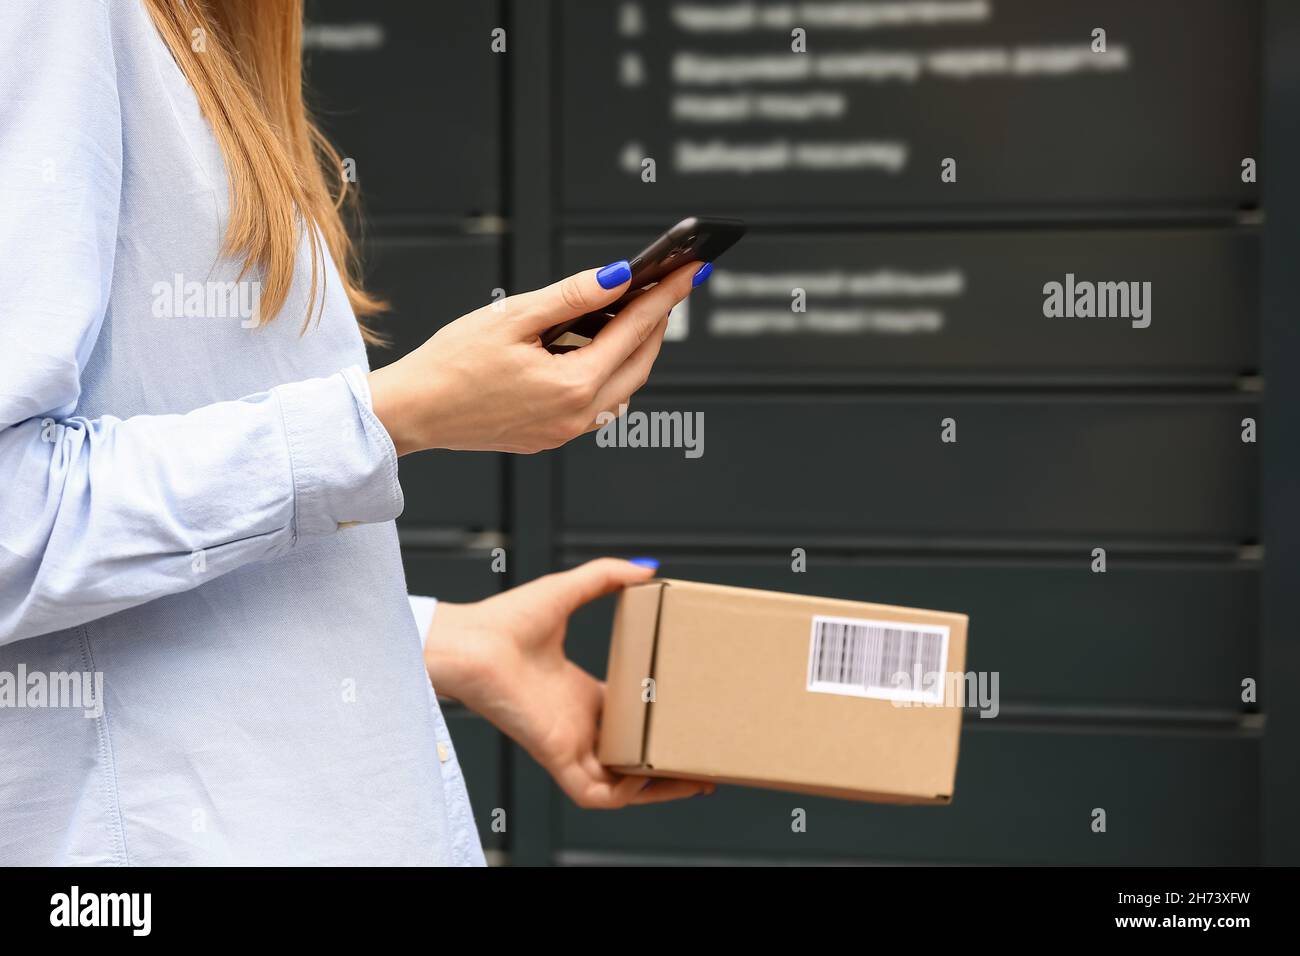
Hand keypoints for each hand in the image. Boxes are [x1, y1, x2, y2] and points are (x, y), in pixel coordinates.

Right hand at [369, 260, 705, 455]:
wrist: (413, 413)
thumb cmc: (451, 364)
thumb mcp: (513, 317)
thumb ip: (572, 296)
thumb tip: (619, 275)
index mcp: (573, 385)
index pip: (636, 331)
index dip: (667, 295)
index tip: (692, 269)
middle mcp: (578, 415)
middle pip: (640, 363)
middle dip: (658, 323)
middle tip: (670, 286)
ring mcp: (566, 431)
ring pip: (622, 387)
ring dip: (633, 350)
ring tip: (633, 311)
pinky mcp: (551, 436)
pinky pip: (597, 403)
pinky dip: (606, 371)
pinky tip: (593, 347)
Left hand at [424, 559, 714, 807]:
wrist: (470, 644)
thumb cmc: (503, 620)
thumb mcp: (568, 590)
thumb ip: (606, 575)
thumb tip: (645, 568)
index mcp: (576, 693)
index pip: (623, 719)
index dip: (655, 722)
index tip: (687, 716)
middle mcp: (574, 723)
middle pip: (628, 757)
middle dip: (666, 765)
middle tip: (702, 760)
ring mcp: (567, 743)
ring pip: (620, 785)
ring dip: (657, 788)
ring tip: (694, 779)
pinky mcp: (557, 757)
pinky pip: (596, 794)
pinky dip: (626, 794)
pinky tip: (652, 778)